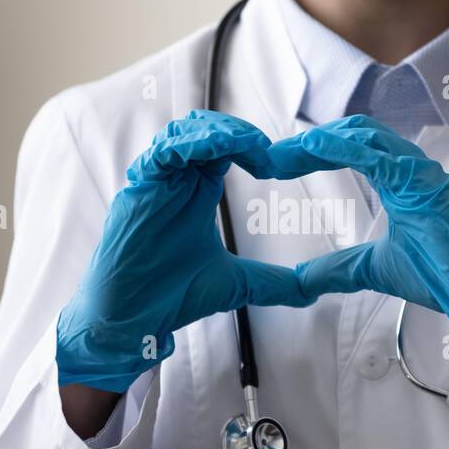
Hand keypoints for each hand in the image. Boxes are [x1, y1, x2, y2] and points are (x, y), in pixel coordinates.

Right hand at [56, 111, 311, 391]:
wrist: (133, 320)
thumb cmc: (172, 296)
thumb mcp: (239, 284)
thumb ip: (277, 283)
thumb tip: (314, 293)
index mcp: (198, 191)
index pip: (227, 147)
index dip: (254, 147)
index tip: (281, 166)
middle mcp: (177, 180)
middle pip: (205, 129)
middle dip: (239, 132)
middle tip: (268, 151)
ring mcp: (155, 182)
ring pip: (183, 132)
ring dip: (219, 131)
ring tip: (250, 146)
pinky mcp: (138, 189)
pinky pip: (162, 153)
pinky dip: (190, 145)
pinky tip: (216, 150)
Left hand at [272, 115, 448, 386]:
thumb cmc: (443, 274)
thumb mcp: (373, 269)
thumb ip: (337, 269)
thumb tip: (300, 280)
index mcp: (396, 181)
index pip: (348, 150)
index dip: (311, 151)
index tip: (277, 165)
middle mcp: (407, 169)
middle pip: (352, 133)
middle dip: (309, 141)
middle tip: (272, 157)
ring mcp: (418, 173)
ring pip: (365, 135)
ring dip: (322, 140)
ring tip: (288, 151)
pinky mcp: (425, 185)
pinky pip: (381, 155)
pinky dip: (346, 147)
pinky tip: (317, 148)